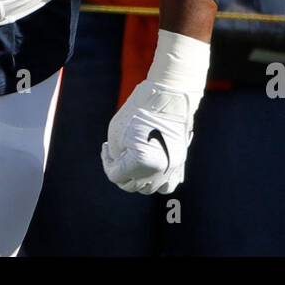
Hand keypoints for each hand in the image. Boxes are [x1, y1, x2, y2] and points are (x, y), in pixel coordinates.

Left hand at [101, 30, 209, 194]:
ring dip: (138, 179)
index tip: (105, 147)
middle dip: (121, 171)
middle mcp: (157, 170)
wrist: (167, 95)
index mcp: (139, 162)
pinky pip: (169, 184)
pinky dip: (157, 181)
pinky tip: (149, 168)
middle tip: (118, 153)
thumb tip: (120, 169)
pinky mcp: (180, 163)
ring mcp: (171, 168)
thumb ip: (115, 157)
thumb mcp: (116, 133)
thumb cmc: (138, 110)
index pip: (115, 176)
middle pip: (132, 185)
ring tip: (133, 162)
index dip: (107, 162)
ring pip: (150, 188)